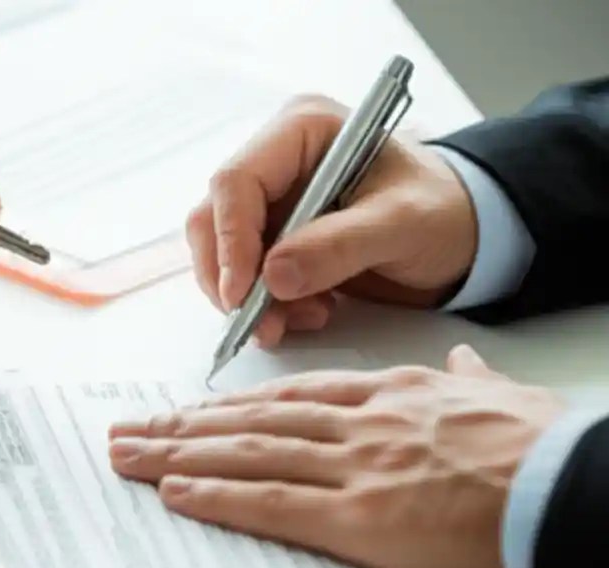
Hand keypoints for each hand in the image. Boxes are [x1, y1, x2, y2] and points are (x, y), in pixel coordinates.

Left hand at [107, 345, 563, 567]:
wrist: (576, 486)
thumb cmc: (548, 450)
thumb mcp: (505, 398)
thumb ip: (468, 381)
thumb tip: (459, 364)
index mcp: (392, 396)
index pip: (293, 396)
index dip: (234, 405)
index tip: (193, 410)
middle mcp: (361, 424)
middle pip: (252, 421)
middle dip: (184, 425)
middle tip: (130, 427)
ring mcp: (356, 467)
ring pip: (247, 454)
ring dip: (178, 454)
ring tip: (128, 453)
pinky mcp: (361, 516)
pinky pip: (272, 502)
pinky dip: (217, 495)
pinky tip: (175, 491)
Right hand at [188, 95, 477, 346]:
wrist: (465, 234)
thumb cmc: (443, 212)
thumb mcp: (402, 226)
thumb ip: (339, 247)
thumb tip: (273, 277)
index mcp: (302, 130)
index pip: (236, 181)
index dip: (231, 240)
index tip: (242, 294)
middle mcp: (276, 159)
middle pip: (215, 218)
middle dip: (233, 277)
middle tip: (259, 322)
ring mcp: (272, 199)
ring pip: (222, 252)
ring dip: (249, 298)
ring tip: (295, 322)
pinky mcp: (274, 235)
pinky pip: (245, 274)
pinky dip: (267, 304)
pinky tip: (308, 313)